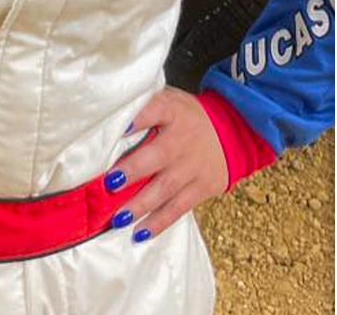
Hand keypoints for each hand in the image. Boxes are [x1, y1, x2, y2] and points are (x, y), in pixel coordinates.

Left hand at [108, 87, 229, 242]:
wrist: (233, 131)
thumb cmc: (185, 118)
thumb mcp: (171, 101)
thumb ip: (143, 107)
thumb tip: (103, 118)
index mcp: (174, 111)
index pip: (157, 109)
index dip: (138, 118)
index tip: (119, 128)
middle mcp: (186, 138)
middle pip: (160, 154)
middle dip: (134, 170)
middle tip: (111, 183)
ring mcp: (196, 164)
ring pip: (167, 186)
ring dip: (141, 204)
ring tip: (118, 218)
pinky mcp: (204, 186)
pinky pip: (179, 207)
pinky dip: (159, 221)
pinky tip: (140, 233)